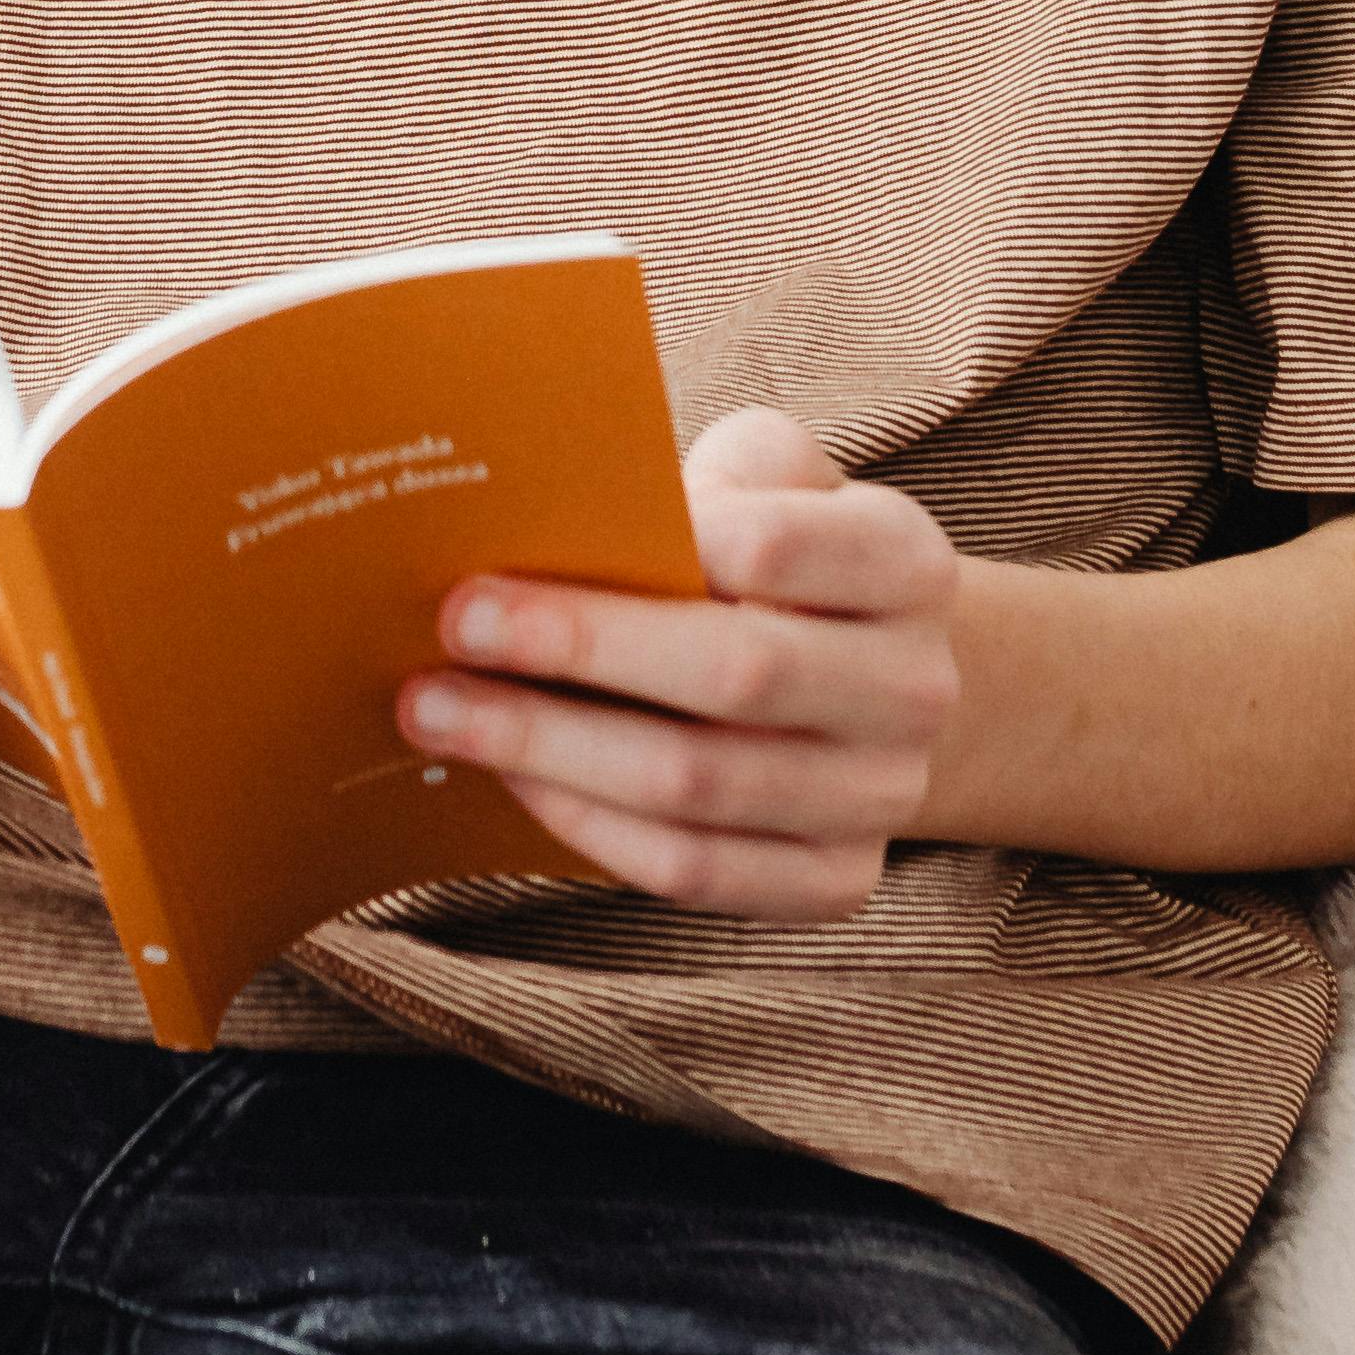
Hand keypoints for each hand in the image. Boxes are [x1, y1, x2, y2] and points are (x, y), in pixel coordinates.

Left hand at [395, 407, 961, 919]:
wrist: (882, 679)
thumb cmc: (790, 548)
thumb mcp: (772, 477)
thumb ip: (699, 474)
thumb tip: (553, 508)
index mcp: (907, 561)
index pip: (777, 546)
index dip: (656, 542)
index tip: (537, 536)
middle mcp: (915, 686)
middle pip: (733, 675)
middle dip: (575, 649)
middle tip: (452, 627)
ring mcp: (884, 795)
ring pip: (698, 787)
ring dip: (550, 751)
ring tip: (439, 714)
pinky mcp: (839, 881)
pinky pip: (697, 872)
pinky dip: (590, 829)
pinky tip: (514, 779)